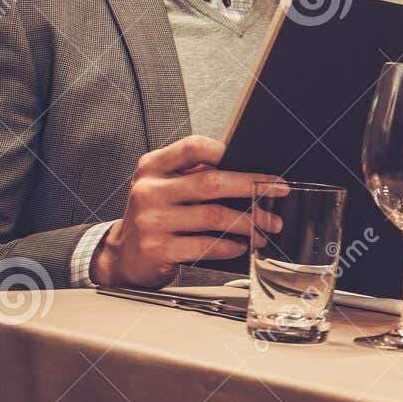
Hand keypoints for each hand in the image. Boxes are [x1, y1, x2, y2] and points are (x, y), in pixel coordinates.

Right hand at [91, 136, 287, 288]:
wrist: (124, 254)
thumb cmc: (155, 215)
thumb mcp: (165, 186)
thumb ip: (195, 174)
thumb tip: (249, 171)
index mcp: (153, 167)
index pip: (193, 147)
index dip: (228, 152)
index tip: (259, 165)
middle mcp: (149, 190)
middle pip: (211, 182)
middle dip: (253, 187)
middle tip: (278, 191)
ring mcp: (151, 220)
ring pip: (214, 216)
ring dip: (249, 222)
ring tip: (267, 226)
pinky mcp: (157, 249)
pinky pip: (206, 245)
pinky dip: (230, 245)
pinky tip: (241, 245)